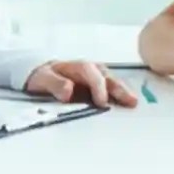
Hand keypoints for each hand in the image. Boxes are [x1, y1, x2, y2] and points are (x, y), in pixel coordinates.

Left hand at [24, 61, 138, 107]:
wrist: (39, 76)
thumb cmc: (41, 77)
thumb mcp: (42, 79)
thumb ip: (54, 84)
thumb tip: (68, 90)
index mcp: (75, 67)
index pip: (90, 73)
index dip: (98, 86)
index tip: (102, 101)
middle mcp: (88, 70)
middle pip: (106, 76)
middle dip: (119, 88)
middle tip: (130, 101)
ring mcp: (93, 78)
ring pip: (111, 82)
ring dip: (122, 91)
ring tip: (134, 103)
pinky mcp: (95, 87)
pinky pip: (110, 89)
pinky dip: (119, 96)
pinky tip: (128, 105)